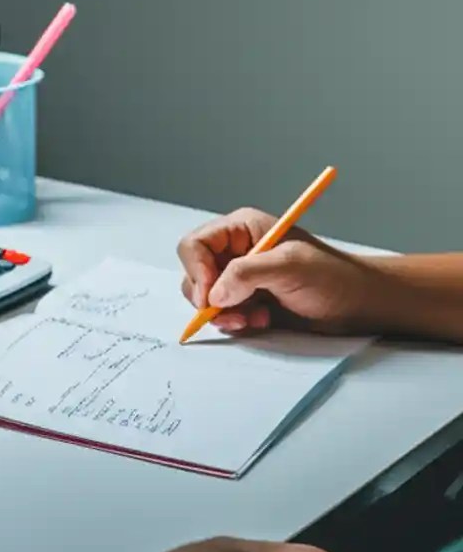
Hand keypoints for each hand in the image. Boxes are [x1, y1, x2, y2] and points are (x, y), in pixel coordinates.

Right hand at [176, 207, 383, 334]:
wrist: (358, 305)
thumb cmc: (333, 277)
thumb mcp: (290, 266)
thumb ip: (247, 274)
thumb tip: (213, 295)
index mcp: (242, 229)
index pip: (195, 245)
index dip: (196, 271)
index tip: (209, 296)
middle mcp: (235, 251)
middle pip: (194, 273)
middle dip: (208, 297)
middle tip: (232, 313)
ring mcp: (238, 277)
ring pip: (203, 297)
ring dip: (223, 314)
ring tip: (252, 318)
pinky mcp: (244, 300)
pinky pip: (220, 314)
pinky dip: (234, 322)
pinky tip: (260, 321)